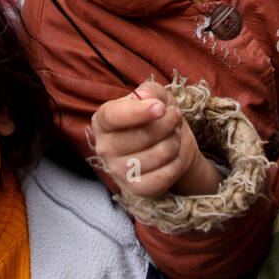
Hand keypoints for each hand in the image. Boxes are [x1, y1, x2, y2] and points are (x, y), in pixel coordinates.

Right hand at [90, 82, 218, 198]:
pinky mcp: (135, 188)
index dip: (138, 112)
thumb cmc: (157, 117)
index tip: (160, 107)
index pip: (113, 117)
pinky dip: (176, 163)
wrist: (170, 143)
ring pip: (157, 155)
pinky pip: (163, 177)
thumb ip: (149, 90)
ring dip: (174, 142)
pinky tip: (174, 155)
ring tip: (174, 135)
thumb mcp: (155, 96)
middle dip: (167, 123)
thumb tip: (144, 96)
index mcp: (103, 121)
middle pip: (140, 136)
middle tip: (175, 116)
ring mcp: (118, 171)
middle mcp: (105, 147)